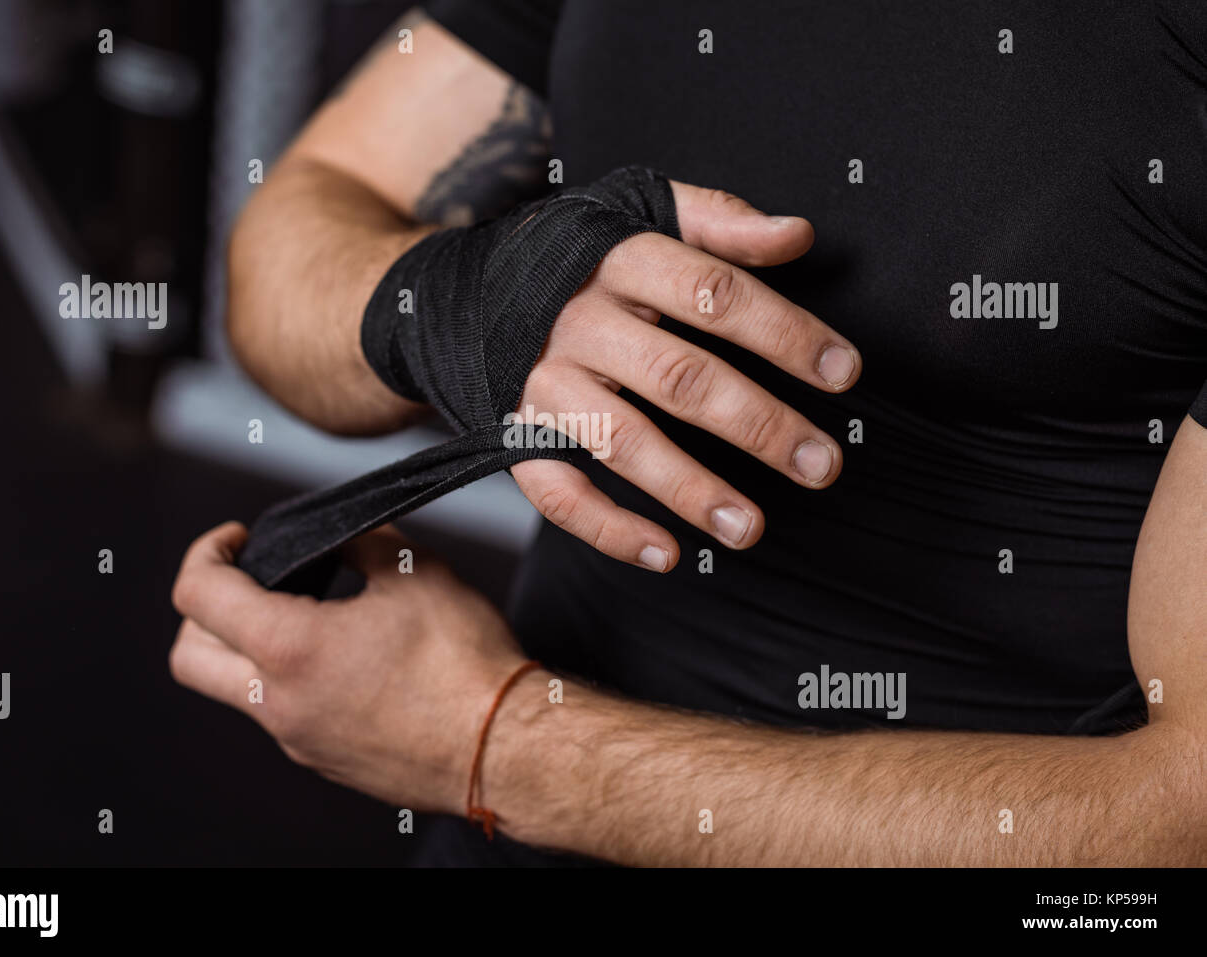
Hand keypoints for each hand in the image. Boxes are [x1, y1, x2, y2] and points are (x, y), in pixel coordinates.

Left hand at [168, 521, 528, 813]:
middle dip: (203, 609)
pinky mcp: (326, 761)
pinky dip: (292, 679)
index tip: (237, 538)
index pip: (197, 595)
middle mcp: (279, 704)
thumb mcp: (415, 570)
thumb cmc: (465, 664)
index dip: (207, 551)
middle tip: (247, 580)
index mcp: (289, 649)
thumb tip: (338, 532)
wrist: (504, 747)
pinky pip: (284, 715)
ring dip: (250, 647)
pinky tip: (347, 659)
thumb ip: (360, 539)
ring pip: (237, 691)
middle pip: (189, 657)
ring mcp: (299, 740)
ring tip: (309, 614)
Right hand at [512, 182, 858, 571]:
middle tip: (822, 465)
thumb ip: (718, 223)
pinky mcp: (512, 434)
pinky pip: (557, 491)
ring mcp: (542, 383)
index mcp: (619, 260)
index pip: (715, 293)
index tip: (844, 372)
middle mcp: (579, 322)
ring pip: (622, 440)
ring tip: (750, 528)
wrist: (456, 292)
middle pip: (679, 376)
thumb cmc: (572, 257)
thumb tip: (799, 234)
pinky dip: (608, 529)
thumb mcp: (638, 213)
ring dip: (688, 488)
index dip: (784, 333)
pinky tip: (666, 554)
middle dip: (758, 425)